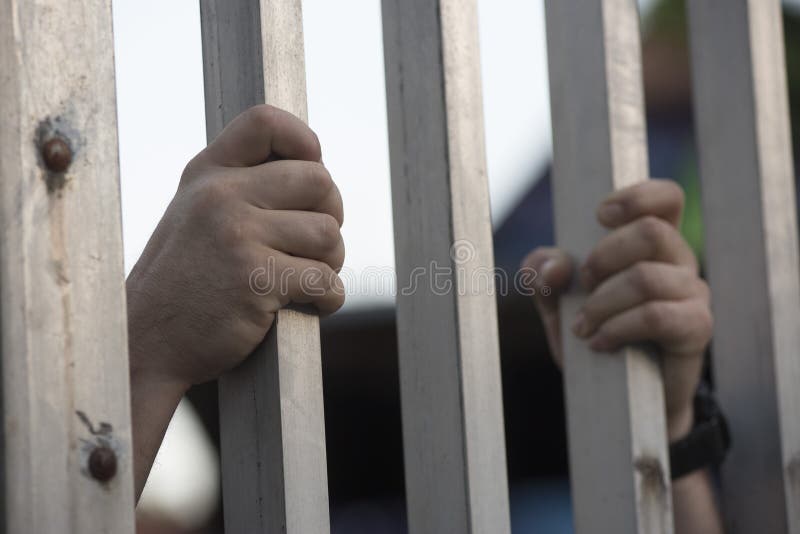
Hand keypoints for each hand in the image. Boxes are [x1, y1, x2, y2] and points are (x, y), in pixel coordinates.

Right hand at [126, 105, 344, 388]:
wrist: (147, 343)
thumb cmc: (187, 281)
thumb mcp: (198, 214)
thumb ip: (244, 186)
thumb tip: (318, 169)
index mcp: (207, 173)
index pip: (265, 122)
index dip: (304, 142)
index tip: (310, 175)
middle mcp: (220, 195)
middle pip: (319, 181)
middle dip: (330, 216)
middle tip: (313, 246)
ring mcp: (237, 234)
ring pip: (329, 233)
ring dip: (330, 263)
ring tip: (304, 279)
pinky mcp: (255, 279)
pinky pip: (325, 280)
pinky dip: (329, 298)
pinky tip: (310, 306)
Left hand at [521, 180, 711, 439]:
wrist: (620, 398)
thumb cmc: (594, 336)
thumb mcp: (558, 304)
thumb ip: (544, 277)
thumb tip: (553, 265)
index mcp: (652, 244)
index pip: (667, 197)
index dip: (636, 196)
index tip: (600, 216)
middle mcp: (679, 262)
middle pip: (652, 231)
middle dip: (603, 257)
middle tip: (583, 285)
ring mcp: (693, 294)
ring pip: (645, 277)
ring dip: (601, 304)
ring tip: (582, 328)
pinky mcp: (696, 328)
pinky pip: (656, 316)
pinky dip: (618, 328)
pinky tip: (600, 343)